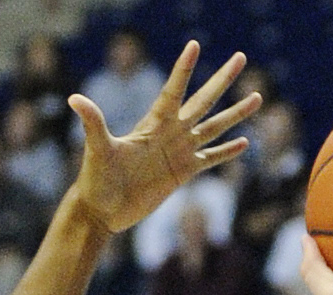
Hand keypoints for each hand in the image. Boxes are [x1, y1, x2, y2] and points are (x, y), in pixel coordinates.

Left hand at [68, 42, 259, 233]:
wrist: (102, 210)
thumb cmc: (96, 178)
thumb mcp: (97, 148)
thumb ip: (92, 122)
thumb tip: (74, 99)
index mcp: (153, 123)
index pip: (173, 90)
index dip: (183, 69)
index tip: (194, 45)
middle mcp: (170, 133)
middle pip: (203, 101)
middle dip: (222, 80)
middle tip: (241, 57)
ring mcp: (179, 151)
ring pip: (214, 127)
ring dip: (235, 114)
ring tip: (258, 97)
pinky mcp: (183, 173)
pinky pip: (210, 158)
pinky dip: (227, 151)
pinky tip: (244, 142)